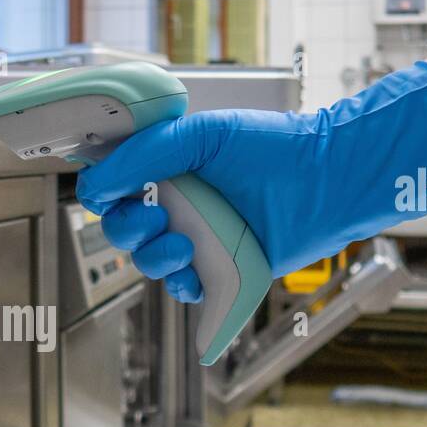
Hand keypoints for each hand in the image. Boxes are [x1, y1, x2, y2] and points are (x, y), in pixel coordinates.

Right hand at [75, 61, 426, 302]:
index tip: (109, 196)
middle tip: (154, 220)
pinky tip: (198, 272)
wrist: (328, 182)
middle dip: (128, 231)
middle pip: (123, 231)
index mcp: (167, 169)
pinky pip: (184, 291)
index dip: (105, 195)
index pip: (115, 187)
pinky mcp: (220, 272)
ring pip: (149, 263)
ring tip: (185, 248)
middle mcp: (179, 205)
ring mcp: (198, 240)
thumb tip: (97, 182)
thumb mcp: (202, 136)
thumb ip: (146, 153)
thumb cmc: (275, 149)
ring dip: (156, 259)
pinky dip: (183, 286)